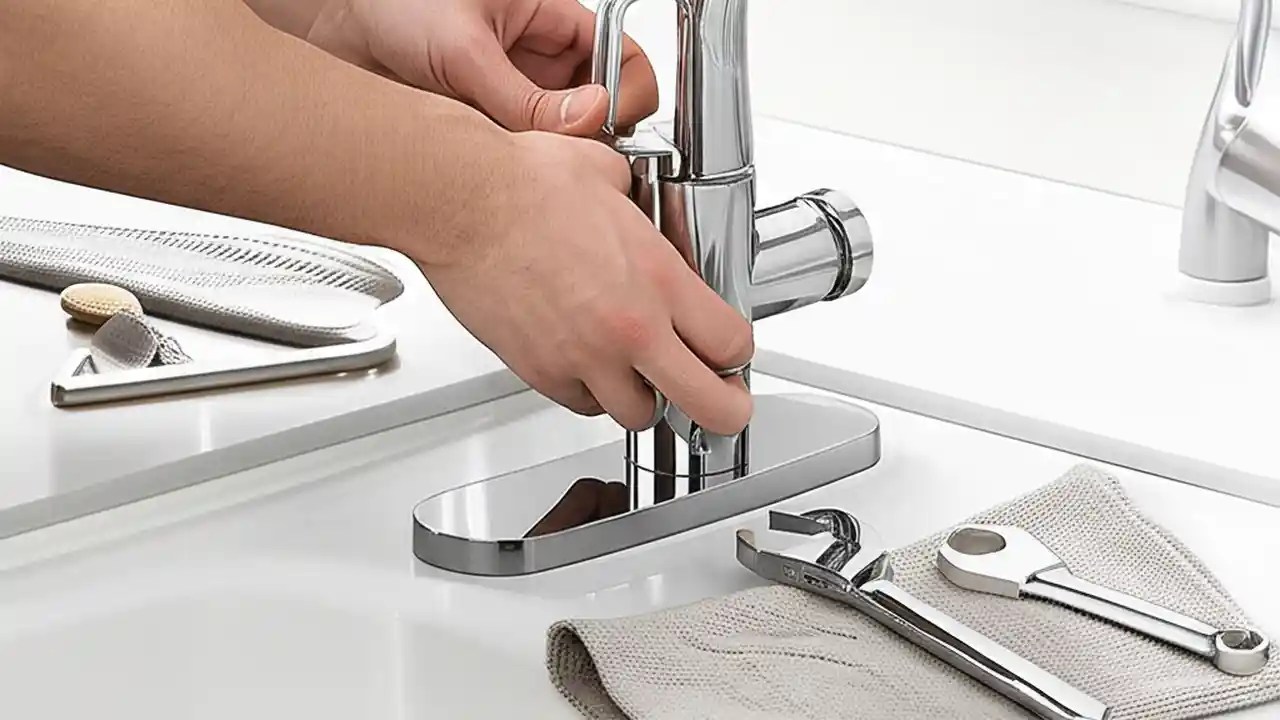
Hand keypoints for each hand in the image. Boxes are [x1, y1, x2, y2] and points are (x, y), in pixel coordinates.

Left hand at [306, 0, 658, 134]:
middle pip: (595, 109)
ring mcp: (513, 95)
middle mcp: (538, 61)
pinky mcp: (486, 126)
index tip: (607, 122)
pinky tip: (496, 166)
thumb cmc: (392, 1)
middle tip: (565, 153)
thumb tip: (590, 121)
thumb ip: (527, 96)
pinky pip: (519, 156)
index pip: (622, 60)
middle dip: (587, 136)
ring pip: (557, 140)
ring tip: (519, 157)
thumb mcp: (466, 48)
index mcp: (551, 20)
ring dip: (546, 156)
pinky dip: (515, 168)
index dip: (626, 93)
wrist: (330, 24)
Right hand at [417, 131, 752, 434]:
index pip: (732, 343)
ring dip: (646, 398)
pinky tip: (588, 365)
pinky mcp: (541, 372)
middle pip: (707, 404)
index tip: (732, 353)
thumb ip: (642, 210)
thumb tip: (644, 208)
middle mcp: (630, 328)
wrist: (459, 201)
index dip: (739, 354)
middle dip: (724, 409)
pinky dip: (591, 394)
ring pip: (639, 414)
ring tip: (640, 375)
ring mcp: (584, 357)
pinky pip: (582, 404)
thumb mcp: (611, 177)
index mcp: (659, 279)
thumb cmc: (522, 181)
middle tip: (723, 404)